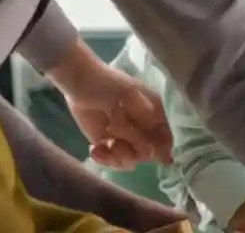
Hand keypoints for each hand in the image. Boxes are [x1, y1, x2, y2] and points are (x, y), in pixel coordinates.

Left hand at [47, 40, 173, 169]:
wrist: (80, 83)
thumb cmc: (109, 85)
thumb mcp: (129, 98)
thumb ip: (141, 121)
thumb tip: (152, 147)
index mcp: (153, 114)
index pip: (164, 138)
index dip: (161, 149)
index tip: (146, 152)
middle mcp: (143, 128)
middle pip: (148, 152)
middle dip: (132, 150)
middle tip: (114, 138)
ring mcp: (125, 137)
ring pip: (131, 159)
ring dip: (117, 157)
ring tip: (101, 146)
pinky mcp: (108, 143)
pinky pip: (113, 160)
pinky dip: (105, 159)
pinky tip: (95, 150)